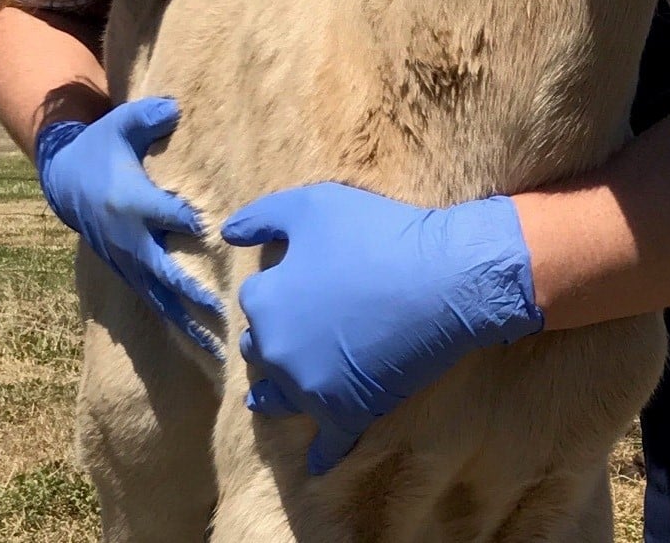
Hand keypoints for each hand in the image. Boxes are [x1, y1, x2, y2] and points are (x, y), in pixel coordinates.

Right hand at [35, 97, 223, 356]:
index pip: (165, 214)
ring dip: (188, 320)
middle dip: (192, 289)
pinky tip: (202, 342)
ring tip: (218, 347)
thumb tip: (175, 107)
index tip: (215, 232)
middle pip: (164, 267)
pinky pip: (155, 299)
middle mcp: (128, 236)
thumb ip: (148, 117)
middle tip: (222, 308)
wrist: (65, 180)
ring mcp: (127, 258)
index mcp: (128, 200)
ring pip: (160, 295)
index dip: (188, 221)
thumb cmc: (102, 146)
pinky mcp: (129, 269)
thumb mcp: (120, 124)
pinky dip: (177, 320)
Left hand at [221, 182, 542, 475]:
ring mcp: (310, 388)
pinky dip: (323, 453)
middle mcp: (276, 351)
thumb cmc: (377, 233)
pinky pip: (327, 445)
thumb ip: (262, 217)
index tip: (297, 285)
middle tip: (292, 334)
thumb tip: (227, 234)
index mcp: (265, 301)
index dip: (277, 289)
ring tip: (267, 402)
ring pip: (279, 399)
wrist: (442, 277)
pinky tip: (318, 464)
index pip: (255, 300)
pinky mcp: (347, 414)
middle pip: (261, 349)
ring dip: (275, 397)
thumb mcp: (312, 205)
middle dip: (272, 341)